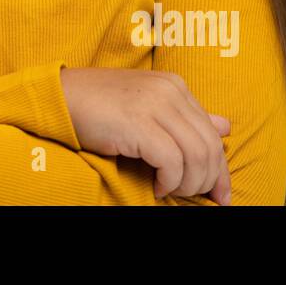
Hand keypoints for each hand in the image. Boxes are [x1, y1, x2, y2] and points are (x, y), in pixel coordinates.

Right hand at [60, 68, 232, 204]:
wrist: (60, 96)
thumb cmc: (101, 105)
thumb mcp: (148, 106)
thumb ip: (185, 116)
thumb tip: (225, 126)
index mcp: (175, 86)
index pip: (212, 132)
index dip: (221, 168)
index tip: (220, 194)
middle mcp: (169, 91)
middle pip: (210, 145)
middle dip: (209, 180)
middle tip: (196, 198)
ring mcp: (154, 104)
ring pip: (196, 155)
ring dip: (189, 183)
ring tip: (171, 190)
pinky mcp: (138, 122)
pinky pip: (171, 161)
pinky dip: (170, 181)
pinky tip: (157, 186)